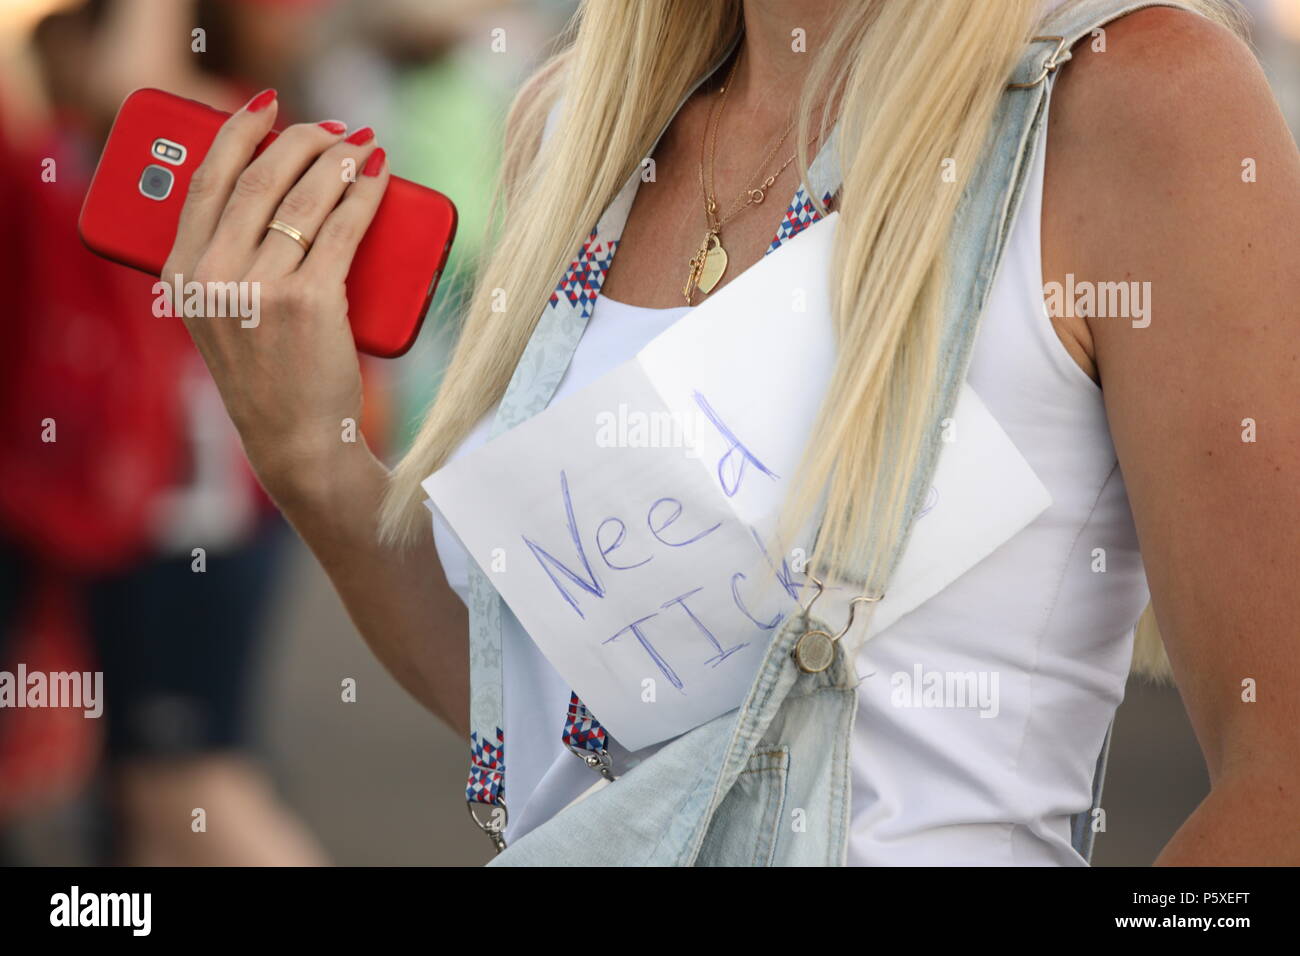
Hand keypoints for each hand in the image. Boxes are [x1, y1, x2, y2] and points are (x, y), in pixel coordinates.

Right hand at [162, 89, 387, 493]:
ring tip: (361, 146)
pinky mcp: (312, 301)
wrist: (296, 440)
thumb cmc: (267, 375)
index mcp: (182, 274)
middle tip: (335, 128)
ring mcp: (261, 288)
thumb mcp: (220, 315)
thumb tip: (274, 191)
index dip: (238, 131)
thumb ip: (225, 261)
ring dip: (339, 158)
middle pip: (261, 177)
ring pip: (306, 196)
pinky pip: (344, 227)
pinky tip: (380, 175)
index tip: (266, 106)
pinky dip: (367, 193)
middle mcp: (214, 276)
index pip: (205, 180)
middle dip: (303, 139)